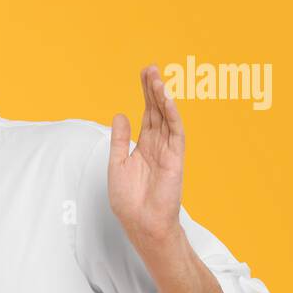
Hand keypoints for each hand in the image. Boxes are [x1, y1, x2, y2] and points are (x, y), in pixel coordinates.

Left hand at [109, 65, 185, 251]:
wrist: (141, 224)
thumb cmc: (130, 201)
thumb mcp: (117, 165)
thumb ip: (120, 140)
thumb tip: (120, 115)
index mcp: (143, 146)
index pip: (146, 113)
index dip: (145, 94)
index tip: (144, 73)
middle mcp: (157, 145)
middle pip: (157, 111)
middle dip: (154, 89)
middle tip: (150, 68)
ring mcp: (167, 151)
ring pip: (167, 118)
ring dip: (163, 98)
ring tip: (157, 78)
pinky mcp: (175, 159)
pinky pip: (175, 133)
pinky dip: (172, 116)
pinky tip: (167, 100)